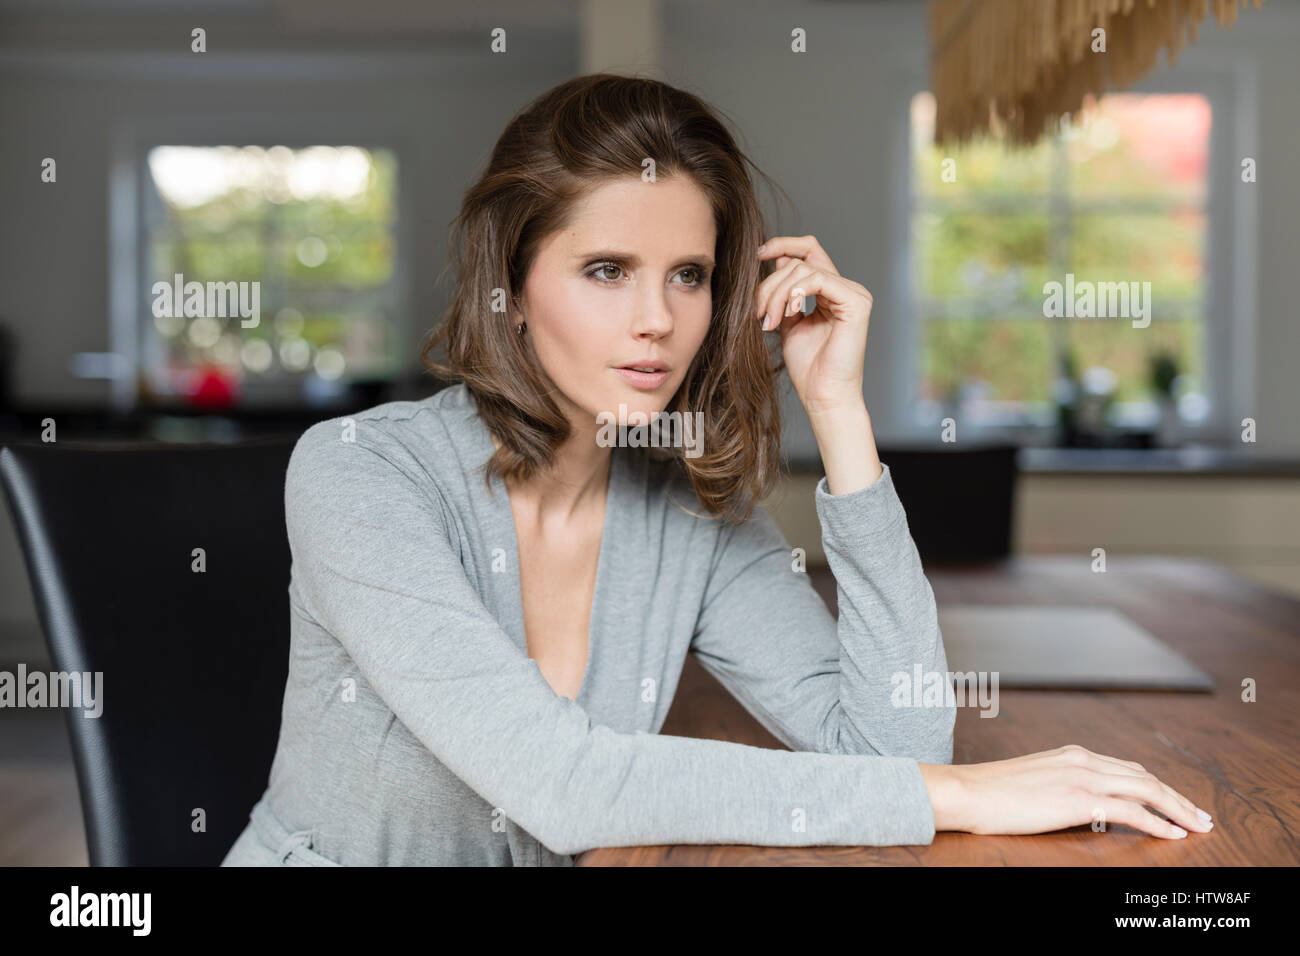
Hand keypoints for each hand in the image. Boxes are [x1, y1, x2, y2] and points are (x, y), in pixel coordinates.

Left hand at [754, 234, 872, 416]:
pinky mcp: (856, 303)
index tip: (757, 255)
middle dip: (771, 283)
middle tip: (759, 313)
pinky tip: (788, 314)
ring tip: (769, 322)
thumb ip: (785, 293)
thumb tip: (776, 259)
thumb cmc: (807, 367)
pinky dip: (796, 292)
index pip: (809, 252)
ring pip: (804, 270)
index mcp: (832, 291)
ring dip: (777, 293)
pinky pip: (819, 279)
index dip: (782, 246)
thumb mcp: (788, 321)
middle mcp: (846, 289)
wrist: (823, 397)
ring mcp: (854, 294)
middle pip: (802, 259)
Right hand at [918, 744, 1213, 838]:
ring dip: (1178, 808)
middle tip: (1201, 816)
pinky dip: (1158, 822)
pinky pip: (1132, 810)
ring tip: (1198, 825)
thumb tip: (1076, 804)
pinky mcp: (1080, 799)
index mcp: (1072, 754)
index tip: (1175, 802)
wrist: (967, 791)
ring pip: (1148, 790)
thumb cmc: (990, 793)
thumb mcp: (1032, 781)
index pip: (1127, 769)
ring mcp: (1083, 777)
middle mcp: (1084, 760)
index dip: (1157, 786)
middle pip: (1146, 777)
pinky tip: (1172, 834)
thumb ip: (1060, 785)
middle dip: (1178, 797)